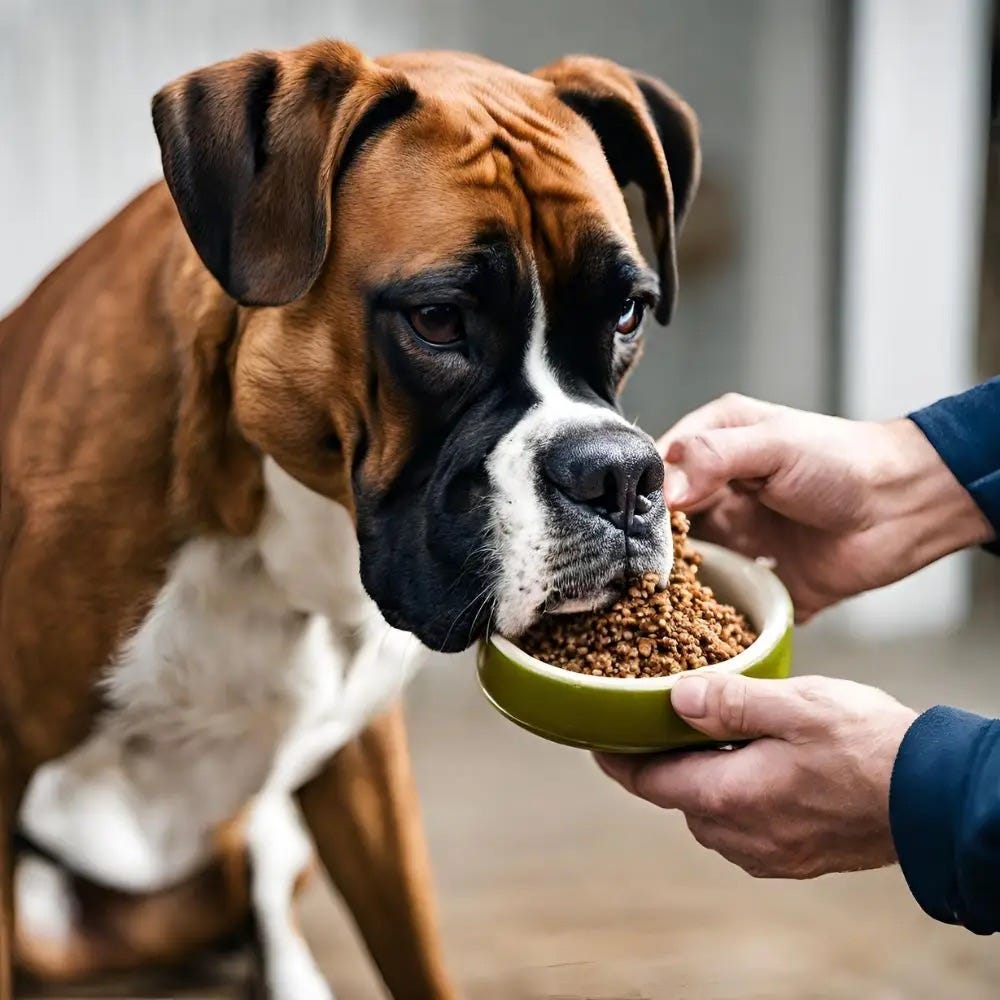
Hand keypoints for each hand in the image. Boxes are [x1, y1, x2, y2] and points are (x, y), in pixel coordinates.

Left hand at [596, 672, 917, 877]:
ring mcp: (770, 854)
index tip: (597, 740)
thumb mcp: (793, 704)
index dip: (617, 759)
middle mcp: (741, 837)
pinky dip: (735, 797)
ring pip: (710, 815)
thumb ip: (728, 701)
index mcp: (728, 798)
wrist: (935, 795)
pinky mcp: (797, 857)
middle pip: (677, 798)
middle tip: (661, 722)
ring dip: (702, 779)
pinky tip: (754, 766)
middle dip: (664, 763)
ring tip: (711, 737)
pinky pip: (744, 829)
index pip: (647, 783)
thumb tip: (675, 698)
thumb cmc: (867, 745)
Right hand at [659, 394, 993, 621]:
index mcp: (714, 446)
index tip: (626, 524)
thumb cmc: (847, 463)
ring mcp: (735, 536)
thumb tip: (666, 492)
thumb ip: (715, 459)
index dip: (639, 497)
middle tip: (633, 570)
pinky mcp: (755, 578)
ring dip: (673, 585)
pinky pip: (721, 602)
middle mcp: (717, 492)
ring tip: (651, 605)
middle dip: (649, 546)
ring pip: (685, 565)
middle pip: (663, 523)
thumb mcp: (776, 445)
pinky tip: (692, 625)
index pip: (657, 471)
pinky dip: (707, 615)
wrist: (905, 511)